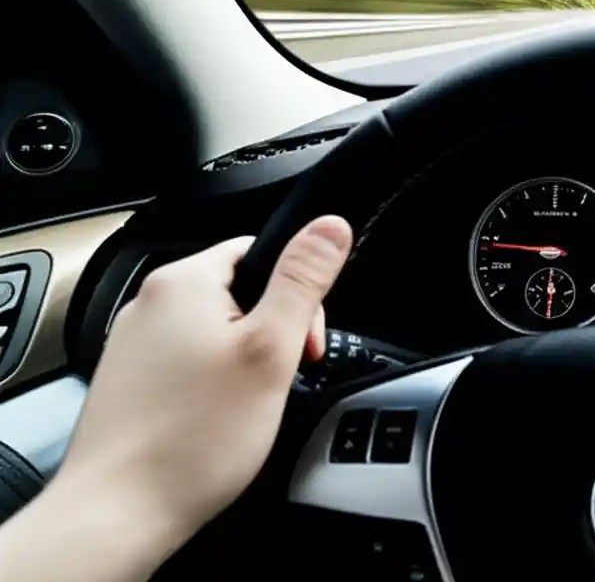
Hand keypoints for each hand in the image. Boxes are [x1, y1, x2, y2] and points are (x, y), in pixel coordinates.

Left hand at [0, 216, 352, 581]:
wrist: (121, 510)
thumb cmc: (193, 437)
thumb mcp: (271, 349)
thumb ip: (303, 281)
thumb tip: (330, 226)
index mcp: (182, 282)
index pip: (260, 251)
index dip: (297, 295)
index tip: (303, 341)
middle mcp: (149, 304)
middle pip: (240, 293)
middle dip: (272, 334)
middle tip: (278, 379)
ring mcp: (134, 345)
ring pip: (216, 333)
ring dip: (244, 363)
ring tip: (244, 407)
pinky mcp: (131, 382)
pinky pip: (189, 366)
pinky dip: (212, 387)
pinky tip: (216, 422)